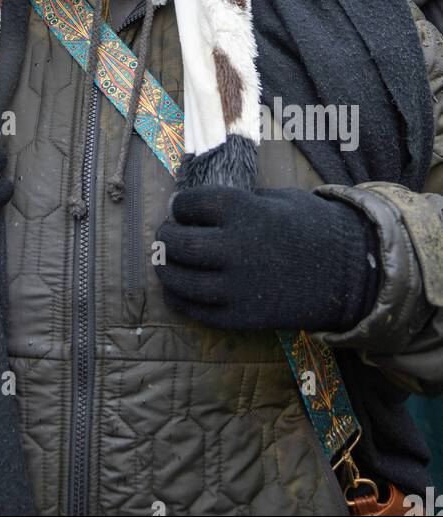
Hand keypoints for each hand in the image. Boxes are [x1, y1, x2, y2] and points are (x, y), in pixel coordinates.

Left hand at [154, 185, 379, 331]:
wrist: (350, 274)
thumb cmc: (313, 227)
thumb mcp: (276, 199)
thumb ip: (238, 203)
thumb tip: (201, 210)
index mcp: (242, 210)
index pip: (190, 205)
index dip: (180, 206)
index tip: (179, 208)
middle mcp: (234, 248)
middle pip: (179, 243)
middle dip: (166, 237)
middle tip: (165, 235)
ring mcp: (236, 286)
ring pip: (181, 280)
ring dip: (166, 269)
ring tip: (165, 262)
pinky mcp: (241, 317)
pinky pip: (197, 310)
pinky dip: (180, 299)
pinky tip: (178, 290)